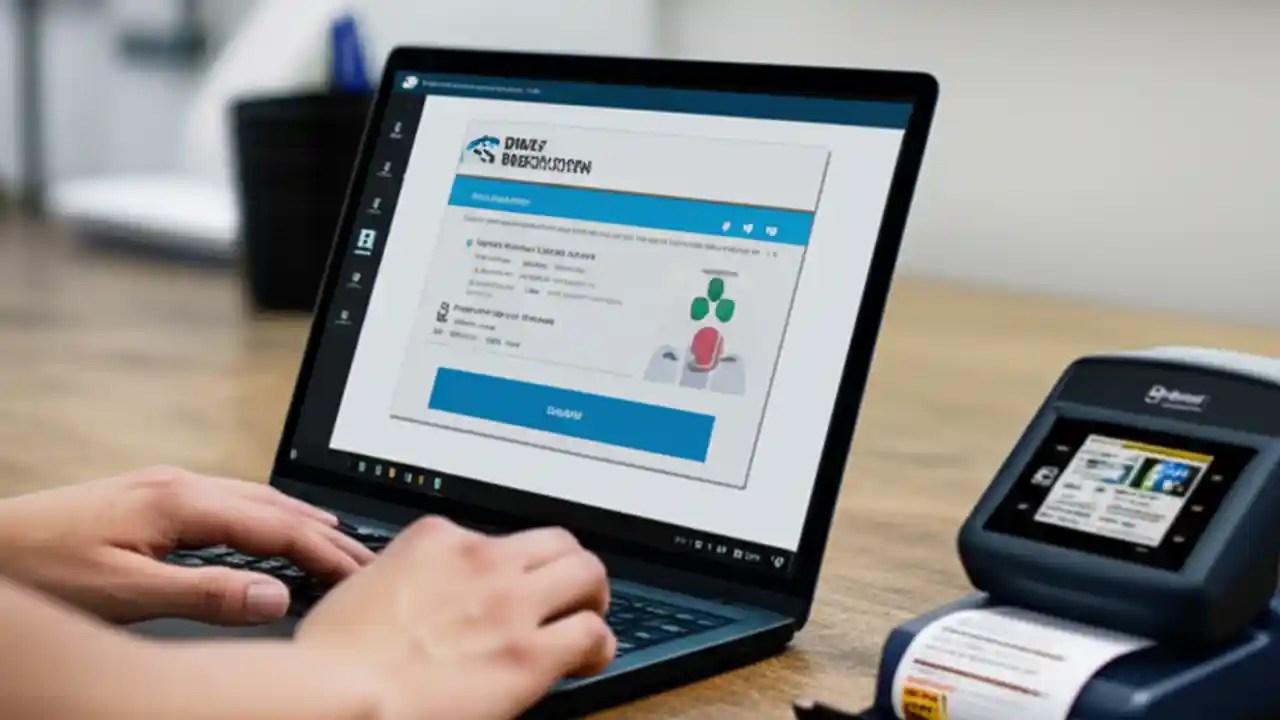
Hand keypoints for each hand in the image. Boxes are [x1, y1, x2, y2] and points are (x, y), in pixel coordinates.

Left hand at [0, 466, 373, 624]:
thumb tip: (276, 594)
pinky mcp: (152, 497)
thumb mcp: (124, 594)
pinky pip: (230, 503)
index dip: (324, 551)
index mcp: (179, 501)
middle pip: (274, 504)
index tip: (361, 572)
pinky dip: (266, 520)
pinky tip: (269, 535)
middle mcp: (179, 484)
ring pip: (253, 499)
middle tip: (366, 560)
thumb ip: (204, 595)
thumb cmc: (38, 568)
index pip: (275, 525)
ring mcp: (165, 486)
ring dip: (298, 522)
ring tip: (334, 545)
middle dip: (324, 531)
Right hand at [297, 517, 615, 719]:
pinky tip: (589, 660)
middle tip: (568, 594)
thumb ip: (399, 583)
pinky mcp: (529, 652)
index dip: (504, 569)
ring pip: (586, 572)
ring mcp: (508, 602)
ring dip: (591, 596)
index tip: (504, 588)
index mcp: (433, 540)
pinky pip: (591, 632)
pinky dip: (599, 645)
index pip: (491, 538)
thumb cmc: (330, 660)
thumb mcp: (360, 590)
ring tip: (588, 619)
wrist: (335, 696)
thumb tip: (409, 602)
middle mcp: (479, 559)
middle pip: (555, 541)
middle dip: (566, 567)